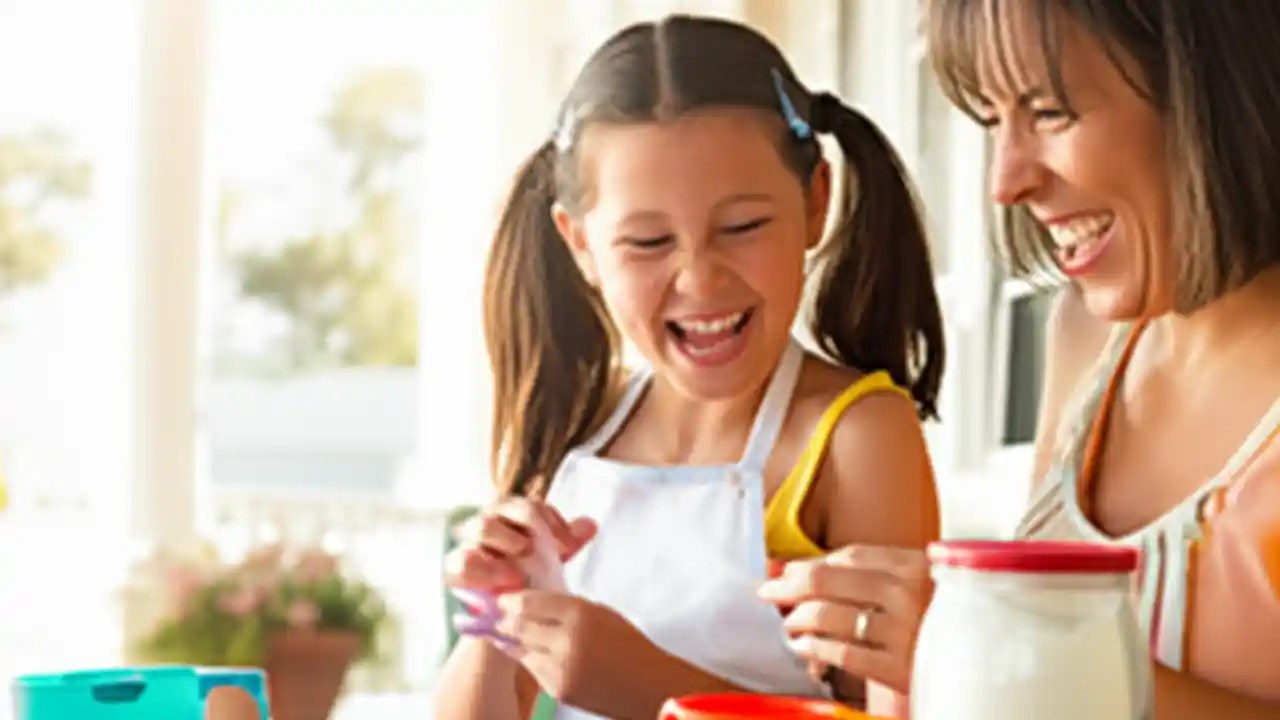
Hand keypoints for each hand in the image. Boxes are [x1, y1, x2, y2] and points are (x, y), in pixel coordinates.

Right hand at [445, 497, 596, 592]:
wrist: (505, 617)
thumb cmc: (529, 579)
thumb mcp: (551, 560)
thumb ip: (568, 541)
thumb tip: (590, 524)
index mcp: (515, 514)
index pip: (533, 505)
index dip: (553, 521)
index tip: (569, 546)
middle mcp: (492, 519)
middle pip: (506, 505)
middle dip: (528, 522)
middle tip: (546, 547)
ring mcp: (471, 540)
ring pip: (482, 526)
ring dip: (504, 540)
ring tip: (522, 562)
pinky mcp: (455, 566)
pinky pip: (463, 561)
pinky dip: (485, 570)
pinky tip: (505, 582)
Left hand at [495, 590, 662, 716]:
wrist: (648, 686)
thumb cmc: (628, 644)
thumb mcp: (601, 612)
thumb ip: (567, 606)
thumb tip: (533, 602)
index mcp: (580, 614)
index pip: (530, 603)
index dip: (511, 599)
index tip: (503, 598)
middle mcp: (566, 640)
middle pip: (519, 626)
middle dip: (505, 620)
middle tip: (499, 615)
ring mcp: (559, 668)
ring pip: (521, 649)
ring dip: (516, 640)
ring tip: (513, 632)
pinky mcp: (558, 689)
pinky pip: (534, 668)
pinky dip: (532, 659)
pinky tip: (538, 652)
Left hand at [757, 544, 929, 693]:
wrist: (989, 665)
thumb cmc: (944, 621)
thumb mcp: (922, 585)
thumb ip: (874, 573)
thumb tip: (801, 569)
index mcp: (914, 566)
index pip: (847, 556)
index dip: (808, 563)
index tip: (785, 570)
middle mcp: (907, 594)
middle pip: (826, 580)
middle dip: (787, 585)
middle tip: (767, 591)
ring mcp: (902, 631)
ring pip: (826, 615)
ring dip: (796, 619)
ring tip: (789, 624)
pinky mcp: (896, 668)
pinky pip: (839, 652)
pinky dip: (812, 647)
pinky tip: (804, 646)